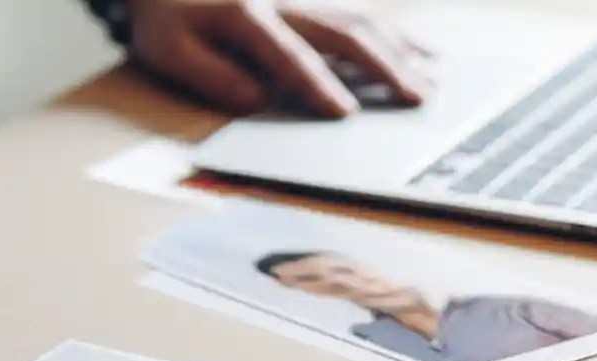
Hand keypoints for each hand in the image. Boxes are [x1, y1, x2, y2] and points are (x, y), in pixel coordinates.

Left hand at [127, 0, 430, 116]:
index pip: (288, 55)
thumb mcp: (168, 51)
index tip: (347, 113)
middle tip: (417, 100)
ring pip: (360, 20)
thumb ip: (211, 76)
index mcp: (244, 14)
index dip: (319, 85)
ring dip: (399, 52)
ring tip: (433, 82)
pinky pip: (357, 14)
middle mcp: (282, 2)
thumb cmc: (164, 18)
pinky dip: (393, 36)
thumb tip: (259, 99)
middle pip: (343, 32)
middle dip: (384, 68)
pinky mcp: (309, 0)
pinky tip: (420, 53)